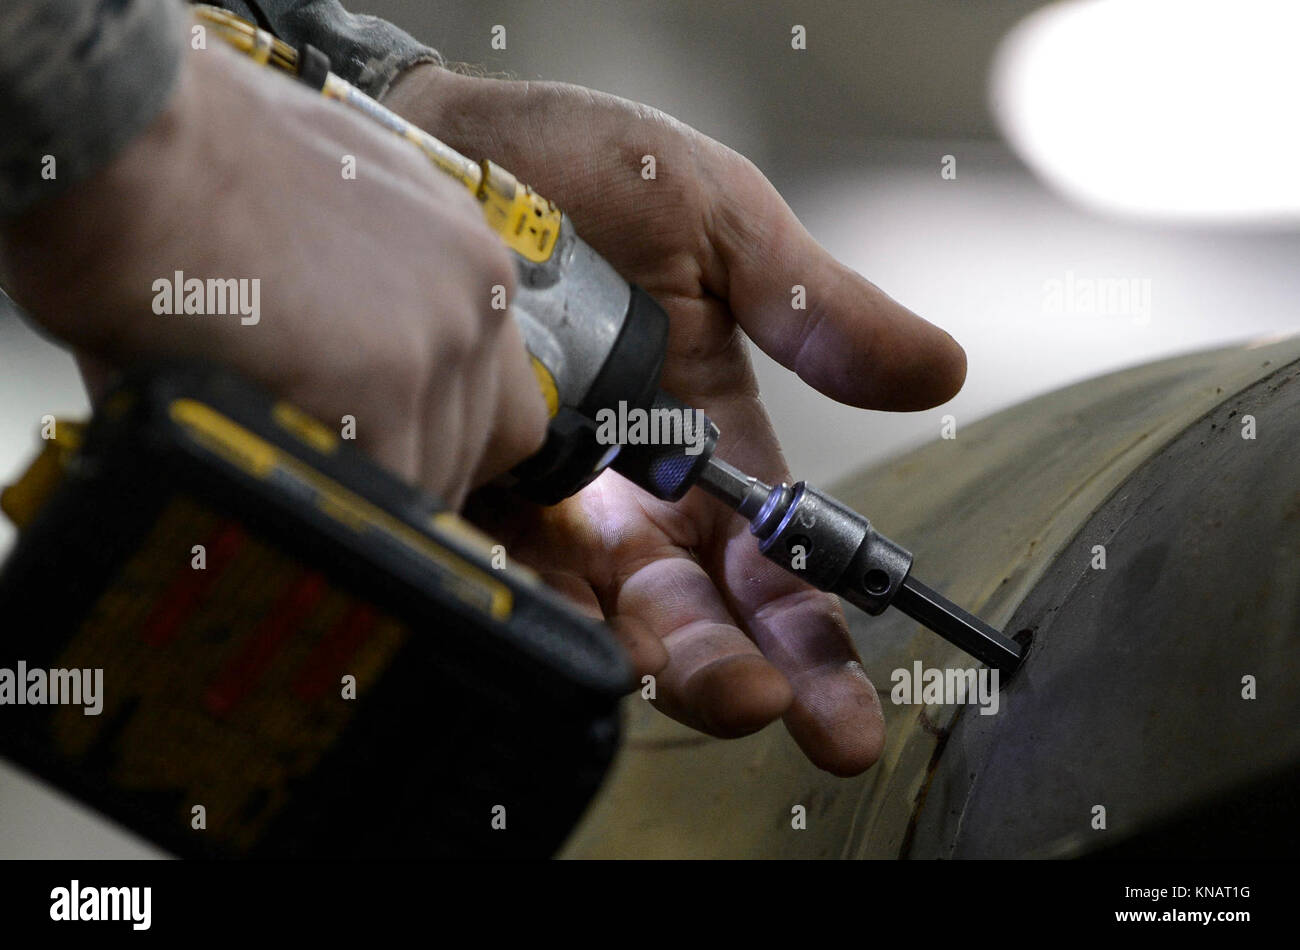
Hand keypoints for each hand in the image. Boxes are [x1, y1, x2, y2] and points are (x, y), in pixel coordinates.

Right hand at [0, 38, 547, 506]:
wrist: (124, 143)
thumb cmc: (192, 158)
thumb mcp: (331, 202)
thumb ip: (376, 288)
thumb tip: (359, 381)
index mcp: (465, 249)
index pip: (496, 396)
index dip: (439, 442)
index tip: (390, 460)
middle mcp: (473, 293)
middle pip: (468, 446)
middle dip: (397, 475)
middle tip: (322, 479)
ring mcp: (435, 341)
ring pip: (423, 480)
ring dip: (352, 495)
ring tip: (277, 465)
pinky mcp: (380, 390)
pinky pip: (366, 495)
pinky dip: (314, 503)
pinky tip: (264, 469)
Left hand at [383, 67, 966, 774]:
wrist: (439, 131)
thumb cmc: (582, 164)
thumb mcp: (723, 224)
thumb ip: (817, 311)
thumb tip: (938, 371)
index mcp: (707, 433)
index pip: (771, 557)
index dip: (809, 634)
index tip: (846, 717)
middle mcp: (629, 481)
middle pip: (692, 604)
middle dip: (741, 668)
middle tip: (771, 706)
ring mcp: (542, 489)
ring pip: (603, 606)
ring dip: (655, 656)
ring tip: (701, 682)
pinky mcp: (457, 480)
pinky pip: (496, 566)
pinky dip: (533, 608)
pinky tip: (566, 638)